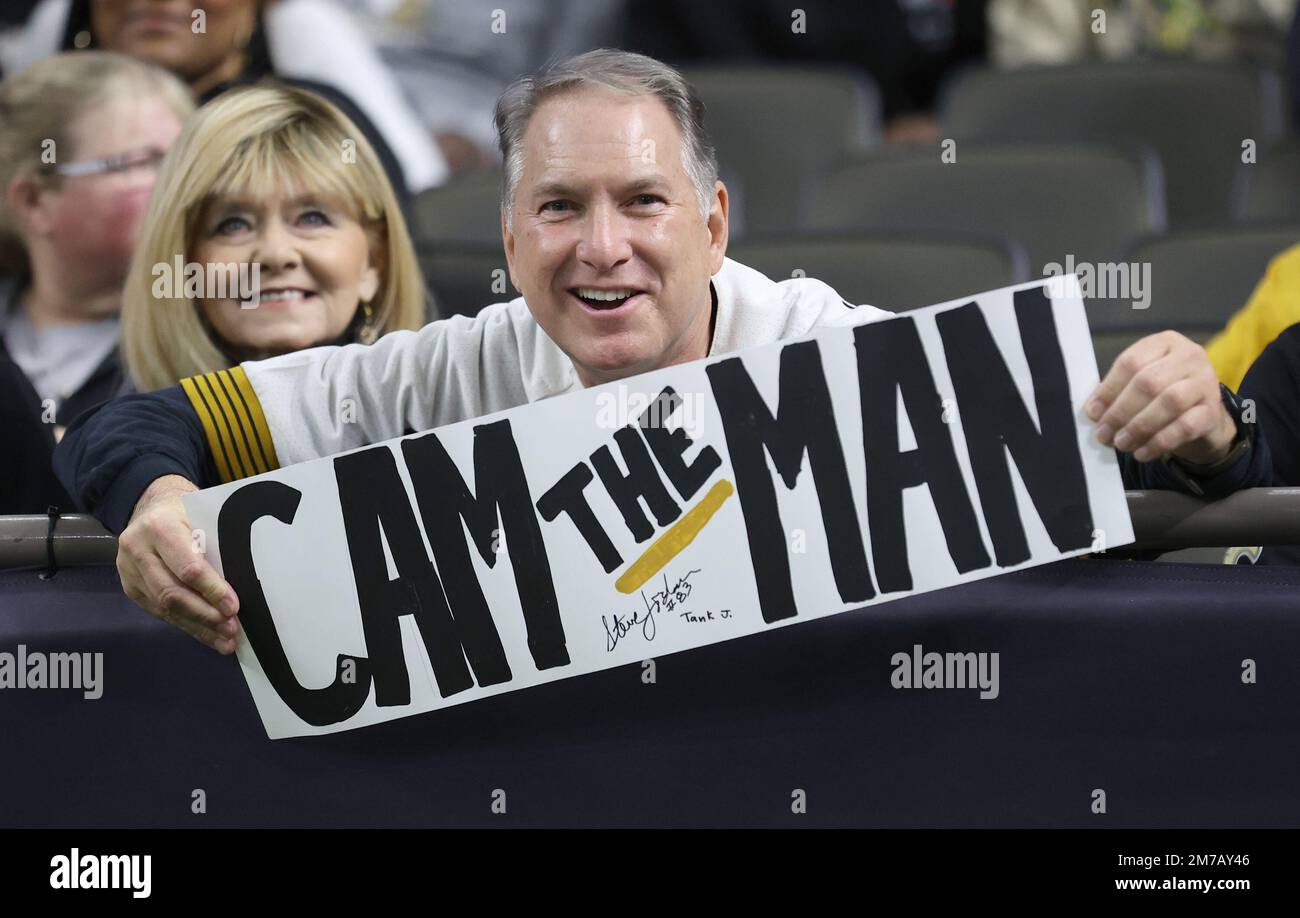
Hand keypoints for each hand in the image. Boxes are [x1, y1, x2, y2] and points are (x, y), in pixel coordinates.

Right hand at [116, 475, 240, 653]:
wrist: (151, 507)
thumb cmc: (187, 511)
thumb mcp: (202, 516)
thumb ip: (216, 543)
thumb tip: (246, 582)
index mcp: (160, 527)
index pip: (187, 567)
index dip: (212, 590)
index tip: (233, 607)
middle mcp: (138, 549)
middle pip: (172, 592)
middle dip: (205, 615)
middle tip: (232, 629)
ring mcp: (129, 571)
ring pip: (164, 607)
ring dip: (198, 627)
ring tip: (225, 641)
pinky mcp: (131, 588)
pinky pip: (159, 612)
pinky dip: (186, 625)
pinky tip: (208, 636)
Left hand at [1086, 331, 1237, 465]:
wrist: (1202, 418)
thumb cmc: (1162, 397)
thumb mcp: (1141, 385)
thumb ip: (1117, 392)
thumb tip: (1093, 411)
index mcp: (1165, 343)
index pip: (1131, 362)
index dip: (1108, 389)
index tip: (1092, 412)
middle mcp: (1190, 356)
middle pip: (1148, 382)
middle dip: (1120, 411)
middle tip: (1103, 434)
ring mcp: (1206, 382)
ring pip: (1169, 402)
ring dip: (1138, 427)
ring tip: (1121, 443)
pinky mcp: (1214, 411)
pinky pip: (1184, 427)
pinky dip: (1158, 442)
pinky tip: (1142, 453)